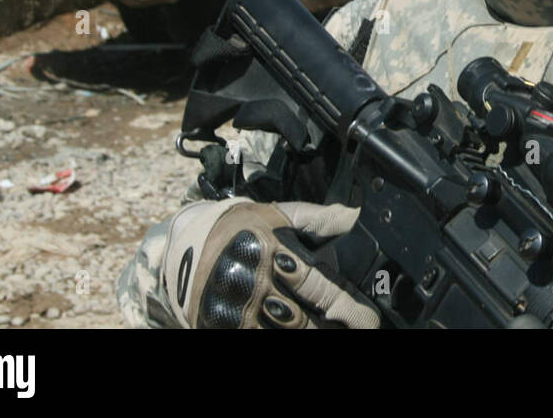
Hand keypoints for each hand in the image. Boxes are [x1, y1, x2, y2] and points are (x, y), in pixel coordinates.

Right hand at [162, 197, 378, 328]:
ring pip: (283, 335)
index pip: (319, 287)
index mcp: (272, 252)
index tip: (369, 320)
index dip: (348, 308)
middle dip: (334, 330)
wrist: (183, 244)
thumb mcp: (277, 214)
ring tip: (332, 334)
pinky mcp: (221, 326)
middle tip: (359, 330)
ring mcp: (236, 310)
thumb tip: (354, 214)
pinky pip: (257, 338)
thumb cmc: (240, 228)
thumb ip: (317, 219)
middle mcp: (254, 284)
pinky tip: (294, 333)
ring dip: (312, 336)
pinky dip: (277, 338)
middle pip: (304, 321)